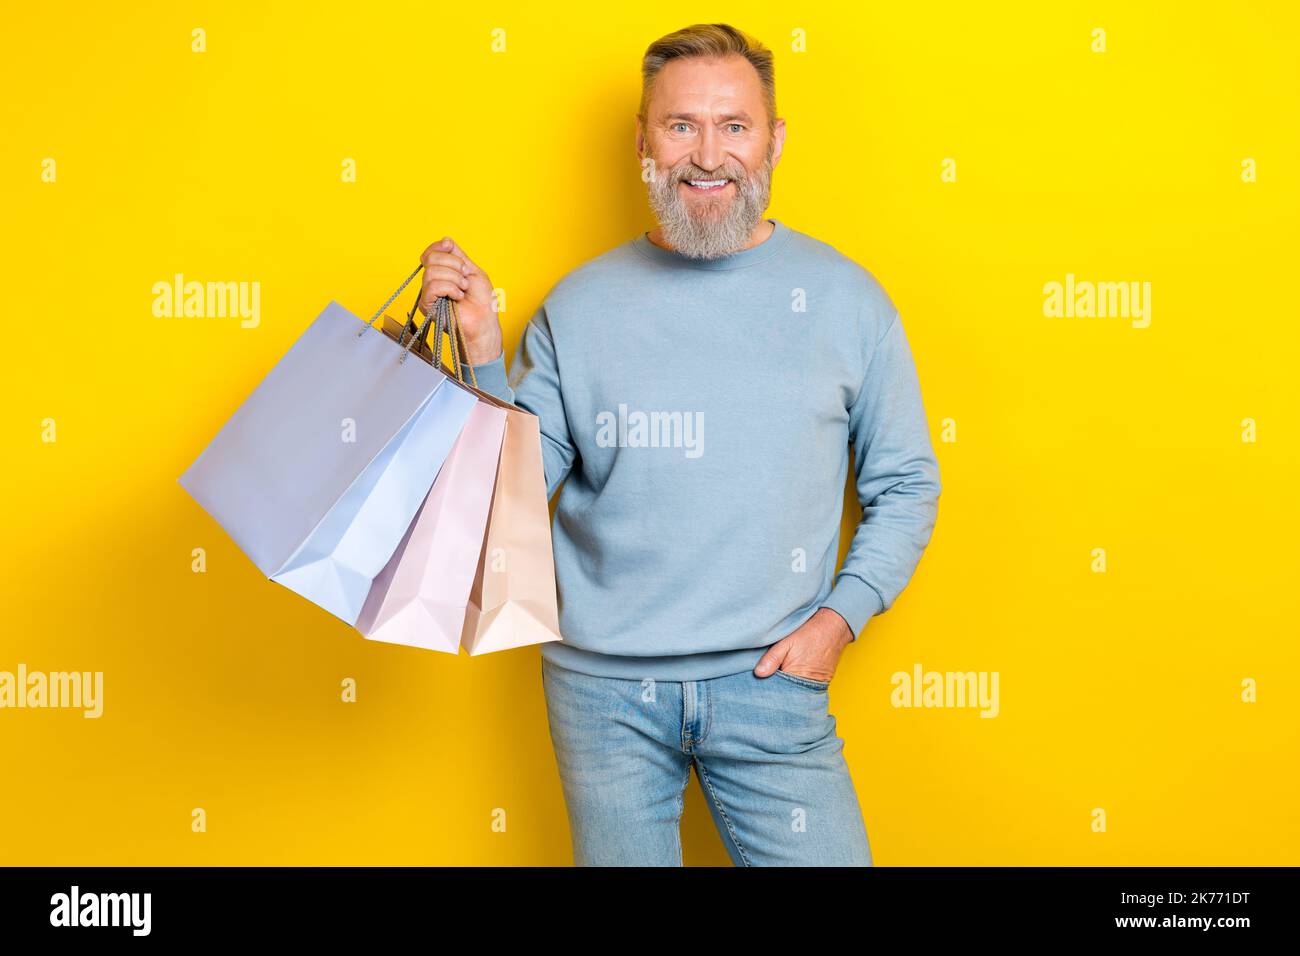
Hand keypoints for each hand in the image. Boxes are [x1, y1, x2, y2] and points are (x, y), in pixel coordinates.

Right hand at [417, 236, 502, 365]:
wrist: (484, 322)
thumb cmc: (482, 301)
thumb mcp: (473, 271)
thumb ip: (458, 256)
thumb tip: (445, 240)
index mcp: (442, 273)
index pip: (431, 252)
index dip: (439, 246)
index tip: (449, 246)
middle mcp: (432, 281)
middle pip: (431, 258)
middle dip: (453, 264)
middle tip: (466, 278)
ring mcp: (428, 293)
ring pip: (432, 272)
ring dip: (454, 278)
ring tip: (463, 289)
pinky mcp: (427, 305)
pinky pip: (432, 286)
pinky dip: (449, 288)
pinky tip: (458, 296)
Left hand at [753, 608, 853, 683]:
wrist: (833, 627)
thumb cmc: (810, 633)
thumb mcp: (786, 642)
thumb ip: (772, 658)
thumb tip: (758, 673)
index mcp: (797, 677)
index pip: (777, 691)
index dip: (766, 687)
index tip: (758, 684)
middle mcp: (808, 685)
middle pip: (786, 694)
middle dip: (775, 689)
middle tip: (764, 682)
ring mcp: (816, 685)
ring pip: (795, 692)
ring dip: (786, 687)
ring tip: (777, 679)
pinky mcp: (821, 683)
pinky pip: (805, 688)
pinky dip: (796, 684)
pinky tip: (789, 678)